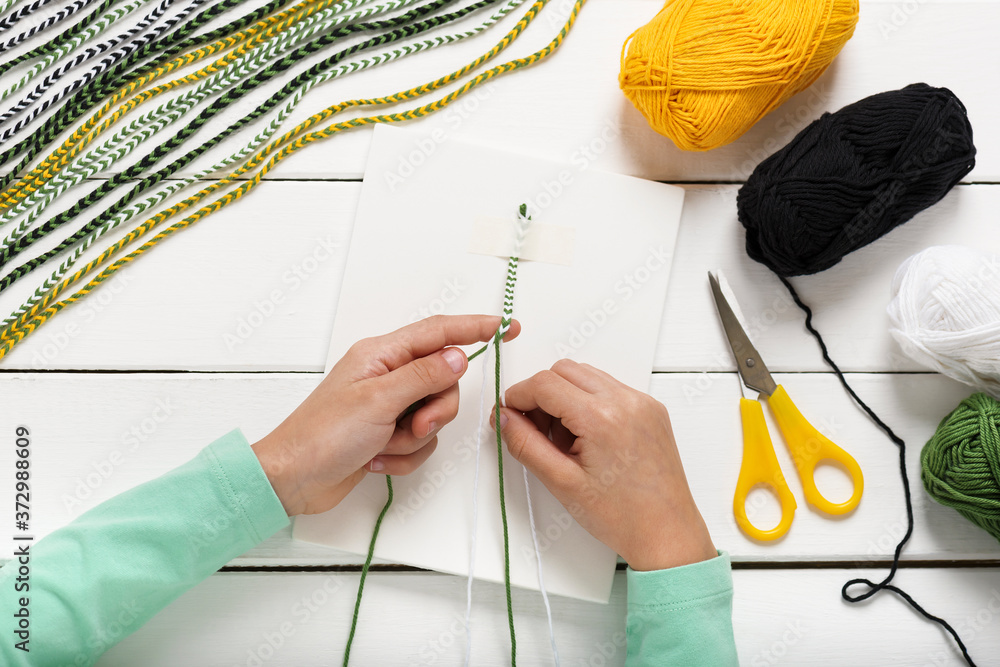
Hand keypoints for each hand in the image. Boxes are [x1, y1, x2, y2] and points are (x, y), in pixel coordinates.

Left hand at [252, 315, 519, 516]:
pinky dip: (404, 455)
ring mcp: (387, 406)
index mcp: (381, 355)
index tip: (507, 326)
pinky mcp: (386, 433)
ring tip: (385, 445)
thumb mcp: (379, 401)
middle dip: (435, 410)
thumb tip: (459, 355)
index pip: (438, 332)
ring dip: (415, 438)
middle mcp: (387, 375)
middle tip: (413, 425)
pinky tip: (376, 459)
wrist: (293, 480)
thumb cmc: (322, 436)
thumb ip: (423, 376)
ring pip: (434, 414)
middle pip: (443, 381)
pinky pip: (420, 442)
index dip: (475, 327)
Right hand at [498, 359, 714, 570]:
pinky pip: (609, 388)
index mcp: (602, 418)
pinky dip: (589, 402)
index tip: (508, 415)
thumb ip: (525, 444)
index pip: (544, 384)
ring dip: (565, 396)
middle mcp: (626, 401)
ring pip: (586, 375)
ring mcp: (642, 402)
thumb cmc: (621, 516)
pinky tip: (586, 437)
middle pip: (564, 370)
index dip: (518, 396)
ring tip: (564, 439)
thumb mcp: (561, 482)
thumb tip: (504, 417)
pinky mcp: (651, 409)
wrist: (666, 533)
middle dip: (541, 394)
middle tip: (534, 430)